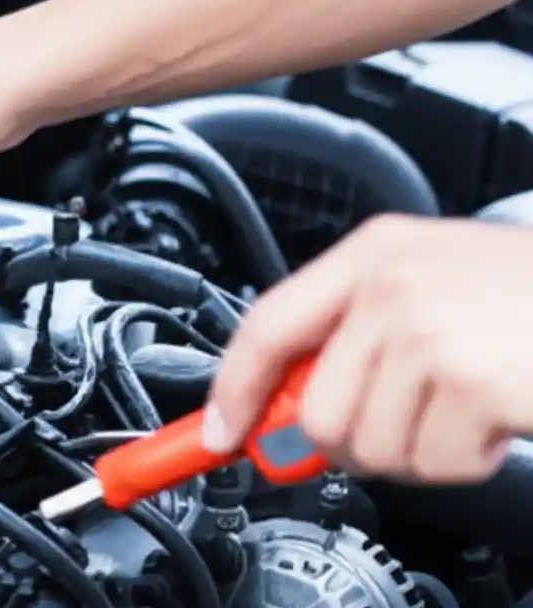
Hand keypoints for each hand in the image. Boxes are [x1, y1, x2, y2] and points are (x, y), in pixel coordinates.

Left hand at [204, 215, 532, 483]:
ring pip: (366, 445)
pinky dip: (466, 462)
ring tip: (465, 410)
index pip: (267, 325)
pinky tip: (498, 419)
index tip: (218, 432)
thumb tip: (277, 408)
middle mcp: (392, 283)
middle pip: (313, 409)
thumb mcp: (433, 285)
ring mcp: (430, 329)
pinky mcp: (470, 380)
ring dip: (417, 451)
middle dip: (355, 441)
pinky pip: (430, 463)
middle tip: (409, 425)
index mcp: (373, 253)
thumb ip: (352, 334)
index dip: (233, 389)